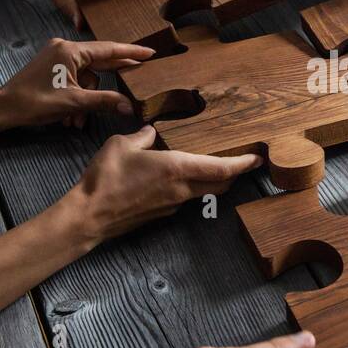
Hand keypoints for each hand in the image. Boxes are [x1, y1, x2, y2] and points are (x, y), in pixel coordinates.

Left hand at [0, 38, 151, 129]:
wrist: (4, 108)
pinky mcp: (51, 68)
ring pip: (85, 78)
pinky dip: (76, 98)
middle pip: (98, 62)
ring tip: (79, 121)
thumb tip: (129, 105)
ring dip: (87, 100)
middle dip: (110, 81)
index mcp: (70, 51)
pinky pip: (74, 80)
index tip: (150, 52)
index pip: (108, 49)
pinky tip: (71, 118)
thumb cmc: (35, 102)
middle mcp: (64, 48)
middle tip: (136, 79)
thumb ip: (104, 101)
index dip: (131, 52)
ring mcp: (56, 57)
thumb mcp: (74, 102)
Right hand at [61, 125, 260, 245]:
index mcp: (176, 169)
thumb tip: (152, 131)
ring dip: (212, 180)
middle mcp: (180, 190)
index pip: (220, 168)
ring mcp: (173, 205)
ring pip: (203, 191)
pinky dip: (190, 187)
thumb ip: (143, 136)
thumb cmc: (105, 178)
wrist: (89, 215)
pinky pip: (184, 198)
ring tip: (212, 165)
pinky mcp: (162, 214)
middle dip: (234, 173)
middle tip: (242, 161)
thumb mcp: (122, 144)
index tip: (257, 158)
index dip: (242, 164)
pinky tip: (177, 177)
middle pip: (220, 184)